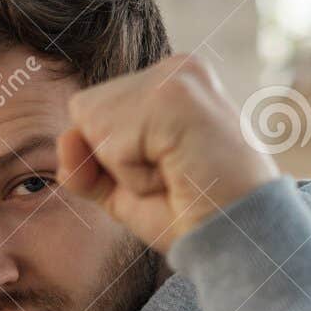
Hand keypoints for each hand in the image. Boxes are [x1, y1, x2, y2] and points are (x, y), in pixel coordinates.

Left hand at [57, 53, 278, 248]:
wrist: (244, 243)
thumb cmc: (194, 217)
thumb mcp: (124, 192)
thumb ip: (86, 165)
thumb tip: (66, 138)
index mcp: (170, 81)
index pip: (91, 111)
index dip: (112, 160)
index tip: (167, 175)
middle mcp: (176, 67)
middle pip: (84, 111)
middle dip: (115, 161)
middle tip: (173, 178)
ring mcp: (176, 77)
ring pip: (91, 123)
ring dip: (125, 170)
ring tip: (177, 176)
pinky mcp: (175, 96)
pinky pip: (110, 141)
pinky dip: (133, 176)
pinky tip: (178, 175)